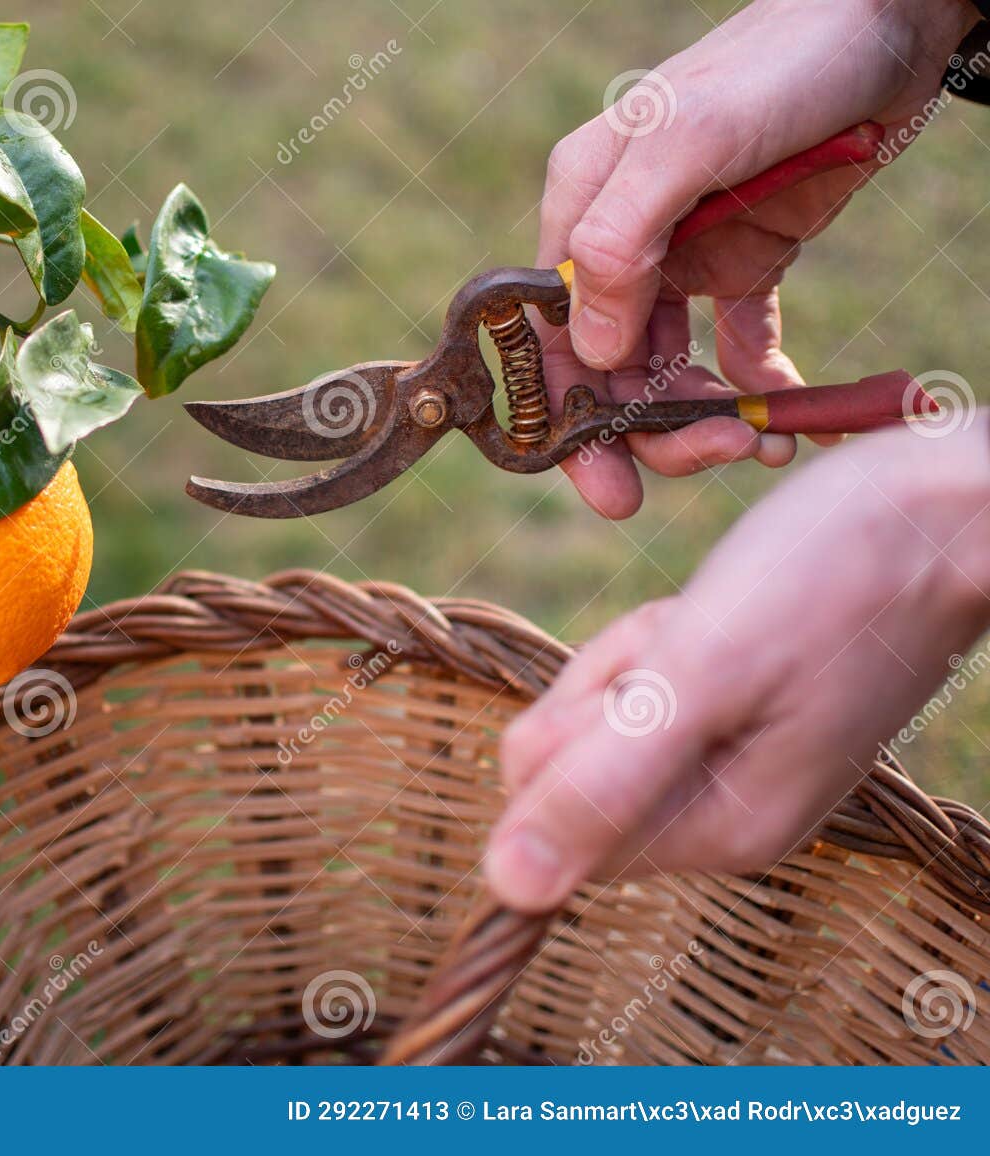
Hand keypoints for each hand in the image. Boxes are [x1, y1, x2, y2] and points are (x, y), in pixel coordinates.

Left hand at [485, 423, 989, 911]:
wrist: (949, 510)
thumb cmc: (838, 575)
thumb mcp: (704, 670)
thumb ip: (605, 783)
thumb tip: (509, 888)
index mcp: (717, 831)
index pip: (551, 813)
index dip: (575, 724)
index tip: (656, 667)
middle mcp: (722, 819)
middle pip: (574, 763)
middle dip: (611, 679)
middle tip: (692, 633)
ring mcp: (732, 770)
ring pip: (607, 715)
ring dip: (642, 650)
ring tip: (720, 618)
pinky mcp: (738, 722)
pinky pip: (650, 687)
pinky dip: (668, 640)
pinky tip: (727, 613)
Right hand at [539, 0, 976, 517]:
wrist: (887, 21)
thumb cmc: (780, 64)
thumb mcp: (689, 140)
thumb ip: (622, 240)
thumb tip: (588, 351)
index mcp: (584, 209)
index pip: (551, 337)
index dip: (570, 421)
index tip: (612, 486)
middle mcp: (623, 241)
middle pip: (609, 369)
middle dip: (651, 429)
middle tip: (719, 456)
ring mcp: (683, 255)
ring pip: (667, 369)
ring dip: (707, 417)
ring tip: (765, 439)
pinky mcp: (744, 259)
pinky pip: (734, 343)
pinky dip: (756, 385)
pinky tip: (788, 412)